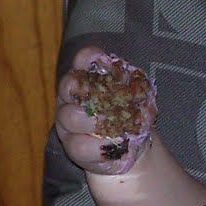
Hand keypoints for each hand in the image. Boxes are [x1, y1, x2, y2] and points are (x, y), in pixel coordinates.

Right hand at [55, 47, 158, 175]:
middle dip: (85, 91)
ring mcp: (69, 124)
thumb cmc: (131, 116)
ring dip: (91, 121)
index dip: (88, 57)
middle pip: (67, 85)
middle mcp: (73, 98)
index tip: (99, 59)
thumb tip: (135, 81)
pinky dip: (96, 146)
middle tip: (104, 100)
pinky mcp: (72, 148)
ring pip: (69, 117)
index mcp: (90, 80)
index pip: (83, 60)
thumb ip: (134, 86)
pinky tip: (110, 146)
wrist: (132, 147)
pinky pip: (78, 146)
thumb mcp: (138, 99)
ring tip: (109, 126)